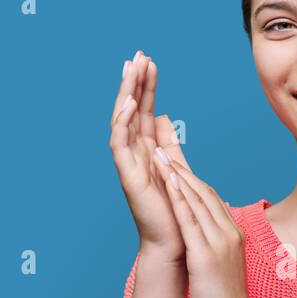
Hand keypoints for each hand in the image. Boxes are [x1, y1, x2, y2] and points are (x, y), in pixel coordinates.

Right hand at [109, 52, 193, 261]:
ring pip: (122, 120)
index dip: (146, 86)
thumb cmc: (176, 211)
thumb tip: (163, 117)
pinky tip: (129, 101)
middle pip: (131, 109)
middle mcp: (134, 153)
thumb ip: (168, 143)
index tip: (150, 61)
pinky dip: (122, 121)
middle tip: (139, 54)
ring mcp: (128, 163)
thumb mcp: (175, 166)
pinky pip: (120, 142)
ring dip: (127, 93)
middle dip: (134, 81)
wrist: (175, 243)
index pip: (144, 110)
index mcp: (146, 150)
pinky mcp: (127, 175)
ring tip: (132, 68)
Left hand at [152, 149, 255, 297]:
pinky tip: (167, 182)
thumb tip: (205, 239)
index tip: (176, 162)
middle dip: (182, 168)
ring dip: (177, 175)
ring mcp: (218, 243)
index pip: (211, 199)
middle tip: (163, 148)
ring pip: (197, 200)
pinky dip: (179, 198)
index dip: (192, 178)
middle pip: (204, 192)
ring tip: (160, 155)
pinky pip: (190, 220)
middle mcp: (228, 233)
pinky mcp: (205, 256)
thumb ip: (216, 248)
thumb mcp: (222, 268)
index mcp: (232, 235)